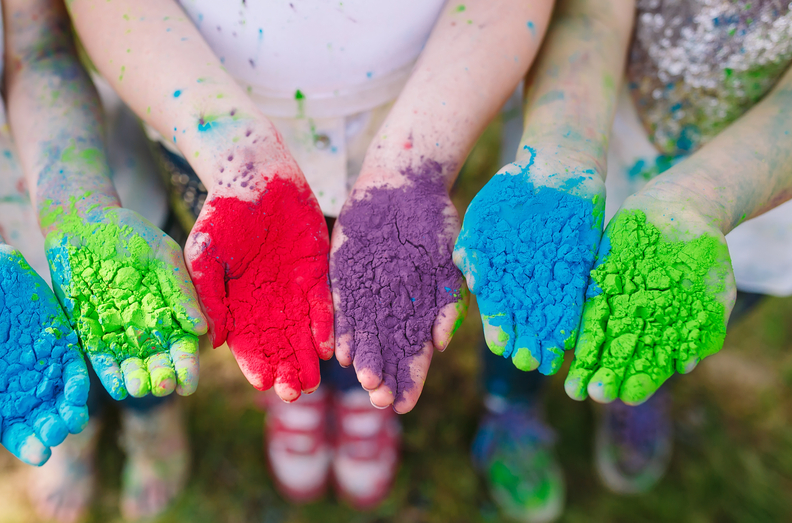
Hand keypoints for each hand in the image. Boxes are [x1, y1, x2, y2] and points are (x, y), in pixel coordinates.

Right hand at [0, 243, 89, 465]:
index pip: (15, 429)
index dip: (27, 444)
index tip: (40, 454)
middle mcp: (23, 384)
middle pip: (44, 418)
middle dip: (52, 430)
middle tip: (56, 435)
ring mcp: (44, 363)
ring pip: (63, 397)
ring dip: (71, 412)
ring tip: (73, 420)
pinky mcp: (61, 340)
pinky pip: (75, 366)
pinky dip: (78, 382)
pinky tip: (79, 393)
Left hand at [46, 206, 206, 399]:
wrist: (84, 222)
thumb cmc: (131, 234)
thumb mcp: (163, 257)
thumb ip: (181, 291)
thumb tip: (201, 329)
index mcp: (169, 312)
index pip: (181, 347)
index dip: (186, 366)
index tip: (189, 383)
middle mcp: (145, 328)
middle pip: (157, 361)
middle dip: (162, 377)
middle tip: (164, 386)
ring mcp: (116, 330)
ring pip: (129, 364)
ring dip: (136, 379)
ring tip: (139, 389)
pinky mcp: (88, 329)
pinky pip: (99, 357)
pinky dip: (108, 372)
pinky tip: (116, 387)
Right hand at [185, 174, 332, 401]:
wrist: (255, 177)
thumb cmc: (220, 214)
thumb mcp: (204, 254)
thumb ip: (208, 296)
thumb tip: (212, 340)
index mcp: (237, 303)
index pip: (247, 343)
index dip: (255, 363)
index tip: (263, 383)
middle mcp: (266, 303)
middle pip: (278, 345)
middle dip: (285, 369)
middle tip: (295, 392)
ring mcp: (293, 290)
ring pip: (302, 332)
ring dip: (306, 357)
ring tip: (314, 382)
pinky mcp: (316, 273)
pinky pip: (323, 305)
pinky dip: (325, 326)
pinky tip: (327, 347)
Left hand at [331, 161, 466, 412]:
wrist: (405, 183)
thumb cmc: (436, 222)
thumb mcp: (452, 259)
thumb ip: (448, 301)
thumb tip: (440, 341)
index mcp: (418, 311)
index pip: (413, 357)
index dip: (409, 382)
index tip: (404, 406)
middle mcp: (390, 309)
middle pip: (385, 353)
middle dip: (383, 377)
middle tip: (380, 400)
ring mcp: (366, 295)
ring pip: (362, 336)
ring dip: (362, 360)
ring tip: (363, 381)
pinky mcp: (343, 277)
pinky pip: (341, 308)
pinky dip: (340, 329)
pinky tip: (339, 350)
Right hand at [454, 147, 603, 374]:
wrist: (553, 166)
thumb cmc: (513, 190)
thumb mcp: (485, 217)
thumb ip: (474, 249)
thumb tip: (472, 280)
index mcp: (495, 273)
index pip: (497, 309)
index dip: (499, 329)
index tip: (502, 346)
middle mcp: (521, 282)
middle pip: (522, 319)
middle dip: (524, 342)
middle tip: (527, 362)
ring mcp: (549, 279)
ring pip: (546, 316)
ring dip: (546, 340)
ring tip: (548, 362)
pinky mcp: (575, 272)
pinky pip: (572, 300)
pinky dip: (571, 319)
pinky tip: (571, 339)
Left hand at [565, 190, 733, 404]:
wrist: (680, 210)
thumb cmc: (702, 256)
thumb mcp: (714, 291)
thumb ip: (704, 328)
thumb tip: (685, 366)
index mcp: (662, 332)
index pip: (648, 364)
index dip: (638, 382)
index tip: (628, 398)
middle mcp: (634, 322)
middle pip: (618, 355)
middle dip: (606, 377)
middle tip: (595, 395)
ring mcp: (613, 302)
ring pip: (598, 337)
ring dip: (586, 361)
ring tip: (574, 387)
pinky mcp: (596, 280)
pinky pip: (584, 306)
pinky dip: (576, 326)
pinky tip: (566, 345)